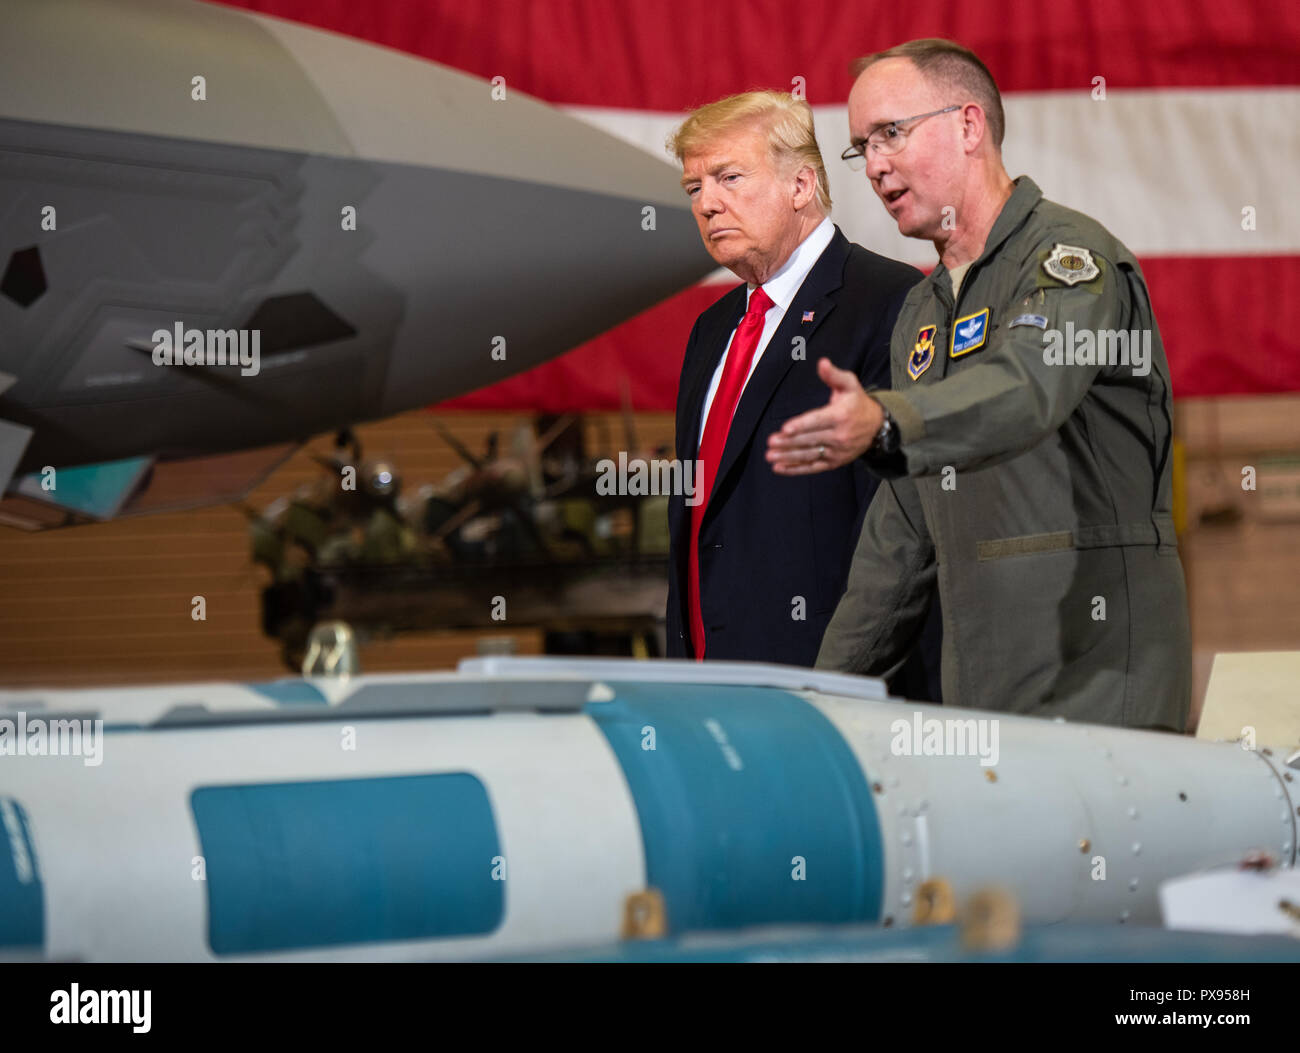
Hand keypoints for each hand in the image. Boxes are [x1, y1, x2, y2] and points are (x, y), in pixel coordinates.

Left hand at [766, 357, 883, 474]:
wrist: (877, 426)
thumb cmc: (857, 402)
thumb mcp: (850, 384)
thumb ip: (834, 375)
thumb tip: (822, 362)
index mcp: (841, 415)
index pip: (817, 421)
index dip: (801, 425)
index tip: (785, 429)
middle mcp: (839, 435)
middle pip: (810, 439)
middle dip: (789, 442)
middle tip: (771, 442)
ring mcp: (837, 451)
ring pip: (809, 455)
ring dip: (788, 457)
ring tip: (770, 456)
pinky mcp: (834, 462)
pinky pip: (813, 467)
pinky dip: (796, 469)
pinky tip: (780, 468)